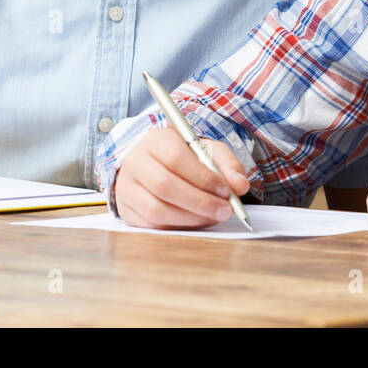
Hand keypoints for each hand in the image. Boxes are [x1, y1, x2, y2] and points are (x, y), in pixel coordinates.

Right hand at [113, 128, 250, 228]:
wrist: (152, 165)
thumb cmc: (183, 158)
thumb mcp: (207, 151)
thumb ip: (227, 165)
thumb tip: (240, 185)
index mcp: (155, 140)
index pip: (175, 157)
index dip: (202, 176)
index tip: (225, 190)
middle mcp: (135, 162)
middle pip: (165, 185)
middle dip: (200, 202)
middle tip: (225, 211)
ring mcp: (127, 188)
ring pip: (157, 209)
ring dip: (191, 218)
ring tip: (213, 217)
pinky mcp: (127, 210)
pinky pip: (152, 225)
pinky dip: (177, 227)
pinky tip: (195, 222)